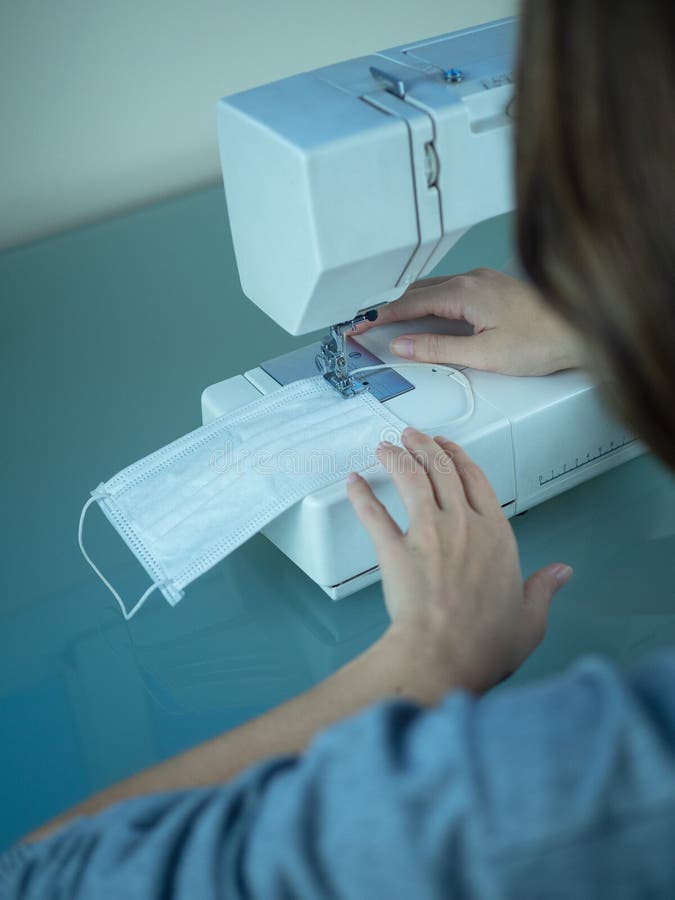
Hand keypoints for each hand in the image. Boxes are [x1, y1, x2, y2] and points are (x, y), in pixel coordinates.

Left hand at [347, 428, 572, 692]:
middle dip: (426, 447)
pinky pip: (374, 514)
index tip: (449, 448)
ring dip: (398, 458)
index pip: (477, 481)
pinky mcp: (395, 550)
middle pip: (442, 470)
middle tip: (413, 436)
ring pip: (412, 480)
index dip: (460, 458)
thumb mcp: (530, 618)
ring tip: (386, 446)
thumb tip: (562, 574)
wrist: (445, 656)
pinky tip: (353, 482)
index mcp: (496, 536)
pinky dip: (361, 495)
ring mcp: (428, 534)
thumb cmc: (484, 643)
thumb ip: (544, 589)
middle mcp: (463, 525)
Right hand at [357, 268, 583, 375]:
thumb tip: (405, 345)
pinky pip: (451, 290)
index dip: (380, 317)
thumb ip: (439, 348)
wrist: (582, 328)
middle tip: (369, 327)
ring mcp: (484, 281)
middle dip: (391, 309)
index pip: (409, 304)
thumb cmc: (544, 340)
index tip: (360, 326)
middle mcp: (473, 279)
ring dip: (412, 305)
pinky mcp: (494, 288)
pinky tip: (432, 318)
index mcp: (465, 292)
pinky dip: (432, 303)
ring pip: (435, 289)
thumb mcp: (484, 353)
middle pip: (418, 292)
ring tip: (394, 326)